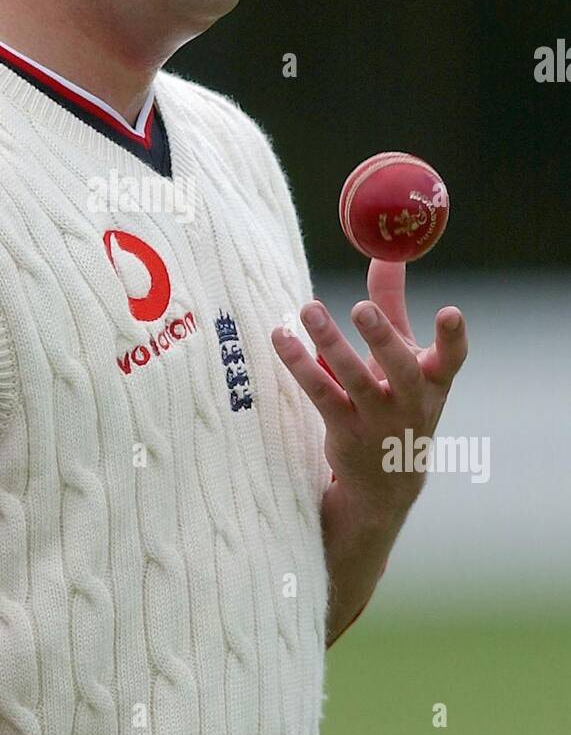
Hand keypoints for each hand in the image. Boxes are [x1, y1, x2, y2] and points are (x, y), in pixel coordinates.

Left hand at [270, 260, 467, 516]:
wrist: (386, 482)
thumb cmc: (396, 399)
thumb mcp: (402, 354)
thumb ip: (392, 304)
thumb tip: (386, 253)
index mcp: (434, 381)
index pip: (452, 358)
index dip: (453, 337)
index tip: (450, 312)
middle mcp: (412, 402)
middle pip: (402, 370)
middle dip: (382, 338)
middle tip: (362, 307)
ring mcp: (379, 421)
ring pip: (354, 381)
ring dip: (331, 343)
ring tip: (309, 309)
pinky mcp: (345, 432)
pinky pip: (321, 394)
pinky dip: (300, 364)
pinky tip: (281, 338)